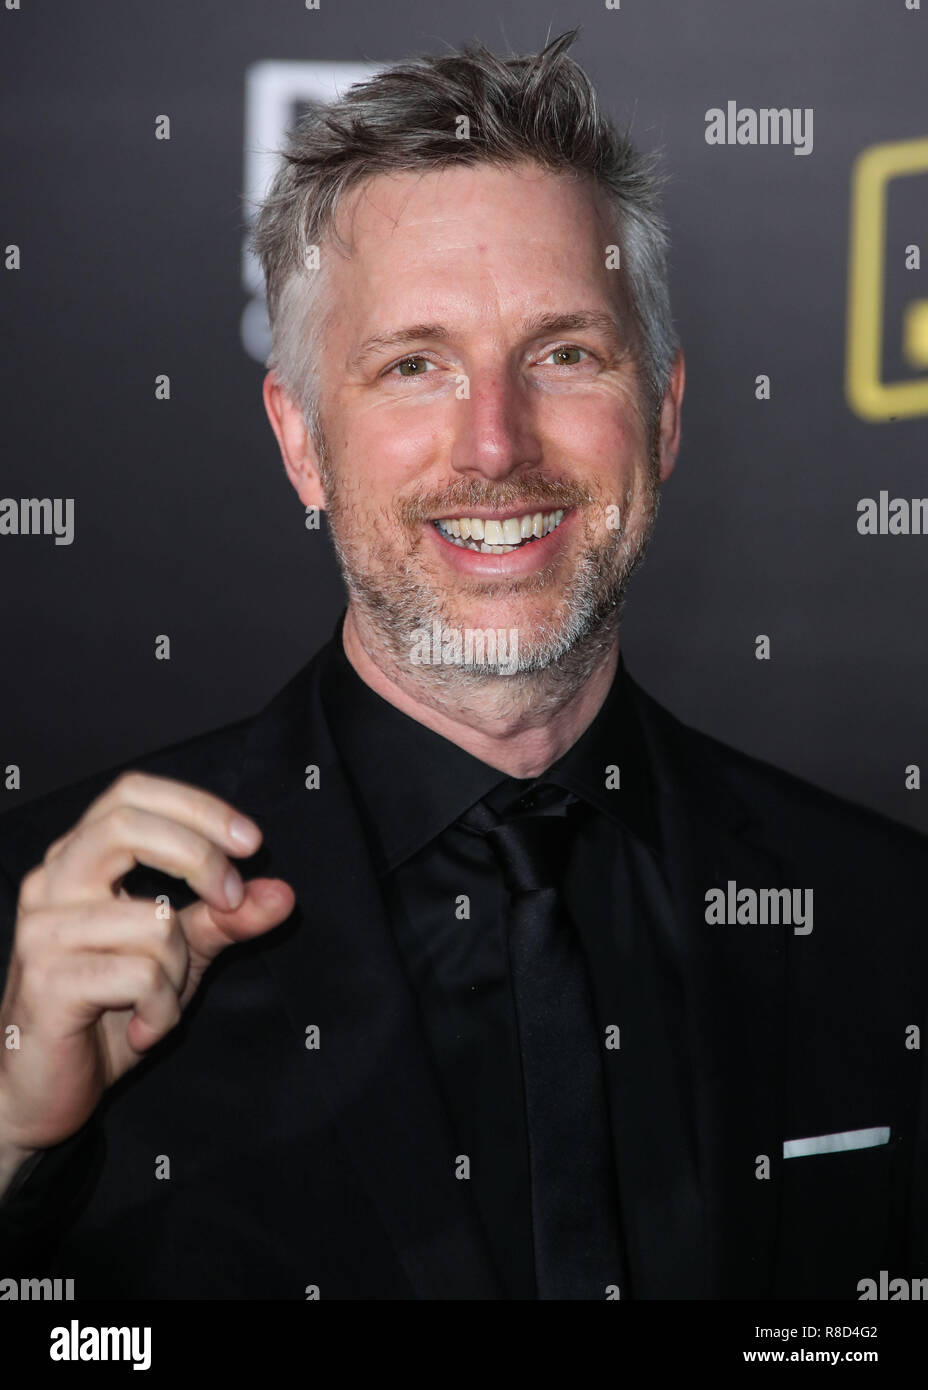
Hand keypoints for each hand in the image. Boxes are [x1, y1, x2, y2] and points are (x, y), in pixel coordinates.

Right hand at [0, 771, 293, 1157]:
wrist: (39, 1091)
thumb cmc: (106, 1012)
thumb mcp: (179, 956)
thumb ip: (225, 919)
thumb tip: (282, 893)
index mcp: (78, 861)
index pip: (131, 793)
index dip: (196, 807)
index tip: (251, 841)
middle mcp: (52, 883)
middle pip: (129, 826)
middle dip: (199, 858)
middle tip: (232, 900)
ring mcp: (44, 931)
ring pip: (153, 919)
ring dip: (180, 970)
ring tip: (158, 1001)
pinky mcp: (47, 982)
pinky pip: (142, 976)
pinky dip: (163, 1011)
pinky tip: (142, 1030)